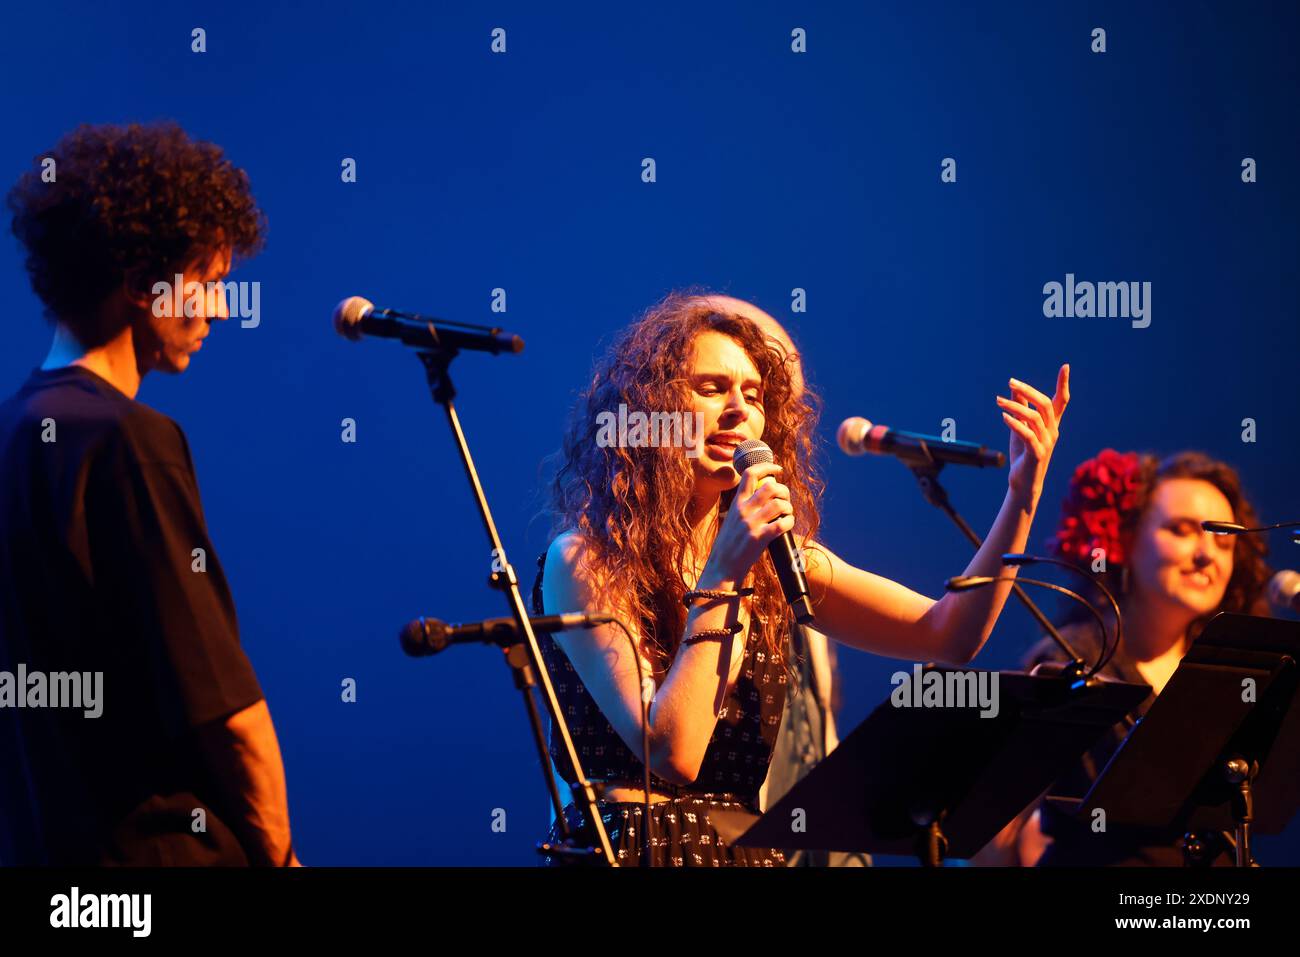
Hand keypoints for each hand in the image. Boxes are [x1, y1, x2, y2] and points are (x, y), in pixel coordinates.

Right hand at [701, 462, 793, 584]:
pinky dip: (789, 522)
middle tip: (785, 498)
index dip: (767, 467)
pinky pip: (782, 523)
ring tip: (787, 513)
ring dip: (788, 507)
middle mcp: (743, 510)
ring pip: (779, 504)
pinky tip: (787, 524)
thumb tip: (763, 496)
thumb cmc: (728, 545)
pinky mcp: (760, 538)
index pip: (750, 474)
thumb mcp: (731, 519)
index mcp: (736, 503)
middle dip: (784, 490)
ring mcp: (751, 523)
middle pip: (770, 487)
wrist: (722, 567)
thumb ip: (743, 507)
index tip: (778, 469)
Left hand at [996, 364, 1069, 507]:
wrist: (1023, 483)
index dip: (1063, 384)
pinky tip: (1004, 417)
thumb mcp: (1020, 428)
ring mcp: (1046, 443)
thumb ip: (1020, 409)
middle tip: (1010, 382)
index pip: (1061, 402)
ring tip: (998, 401)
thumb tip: (1015, 389)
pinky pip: (1028, 435)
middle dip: (1028, 391)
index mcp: (1051, 425)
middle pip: (1046, 405)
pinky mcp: (1037, 454)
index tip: (1065, 366)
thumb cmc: (1023, 454)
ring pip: (1034, 418)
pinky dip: (1016, 424)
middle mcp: (1052, 432)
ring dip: (1015, 407)